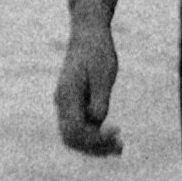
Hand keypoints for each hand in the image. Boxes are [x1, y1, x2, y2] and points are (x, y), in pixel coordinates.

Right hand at [54, 3, 122, 155]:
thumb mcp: (104, 74)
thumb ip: (100, 99)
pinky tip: (111, 136)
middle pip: (71, 138)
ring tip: (119, 147)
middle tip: (119, 147)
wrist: (87, 33)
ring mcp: (64, 103)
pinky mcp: (72, 102)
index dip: (94, 139)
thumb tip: (97, 120)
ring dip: (94, 144)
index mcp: (68, 94)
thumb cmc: (98, 51)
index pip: (75, 130)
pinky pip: (78, 126)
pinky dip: (93, 135)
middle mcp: (62, 102)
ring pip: (73, 135)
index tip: (116, 133)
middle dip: (94, 147)